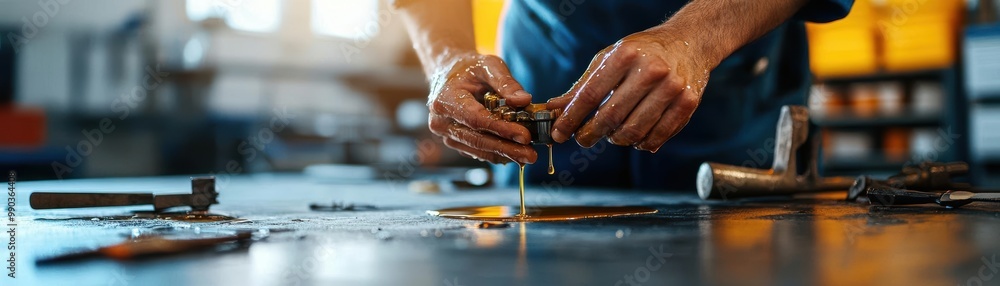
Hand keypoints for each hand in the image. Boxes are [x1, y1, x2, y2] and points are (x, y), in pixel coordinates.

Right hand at [427, 54, 537, 163]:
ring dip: (504, 154)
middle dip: (506, 148)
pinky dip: (496, 153)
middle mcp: (441, 121)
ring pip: (477, 149)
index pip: (476, 119)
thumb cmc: (469, 68)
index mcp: (445, 100)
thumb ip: (506, 82)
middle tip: (531, 154)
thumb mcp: (489, 65)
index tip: (524, 135)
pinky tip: (514, 153)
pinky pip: (476, 151)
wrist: (449, 73)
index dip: (501, 129)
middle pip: (477, 140)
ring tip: (527, 155)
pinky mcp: (454, 141)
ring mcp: (446, 134)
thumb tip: (524, 100)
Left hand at [547, 27, 712, 152]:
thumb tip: (554, 108)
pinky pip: (656, 138)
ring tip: (612, 134)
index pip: (590, 95)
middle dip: (590, 134)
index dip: (571, 118)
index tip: (558, 133)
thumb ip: (583, 85)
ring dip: (616, 140)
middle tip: (583, 139)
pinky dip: (640, 144)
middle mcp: (651, 71)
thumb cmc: (642, 51)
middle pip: (611, 117)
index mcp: (625, 56)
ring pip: (633, 132)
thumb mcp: (609, 58)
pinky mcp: (688, 104)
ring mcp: (672, 88)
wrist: (689, 42)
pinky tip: (635, 137)